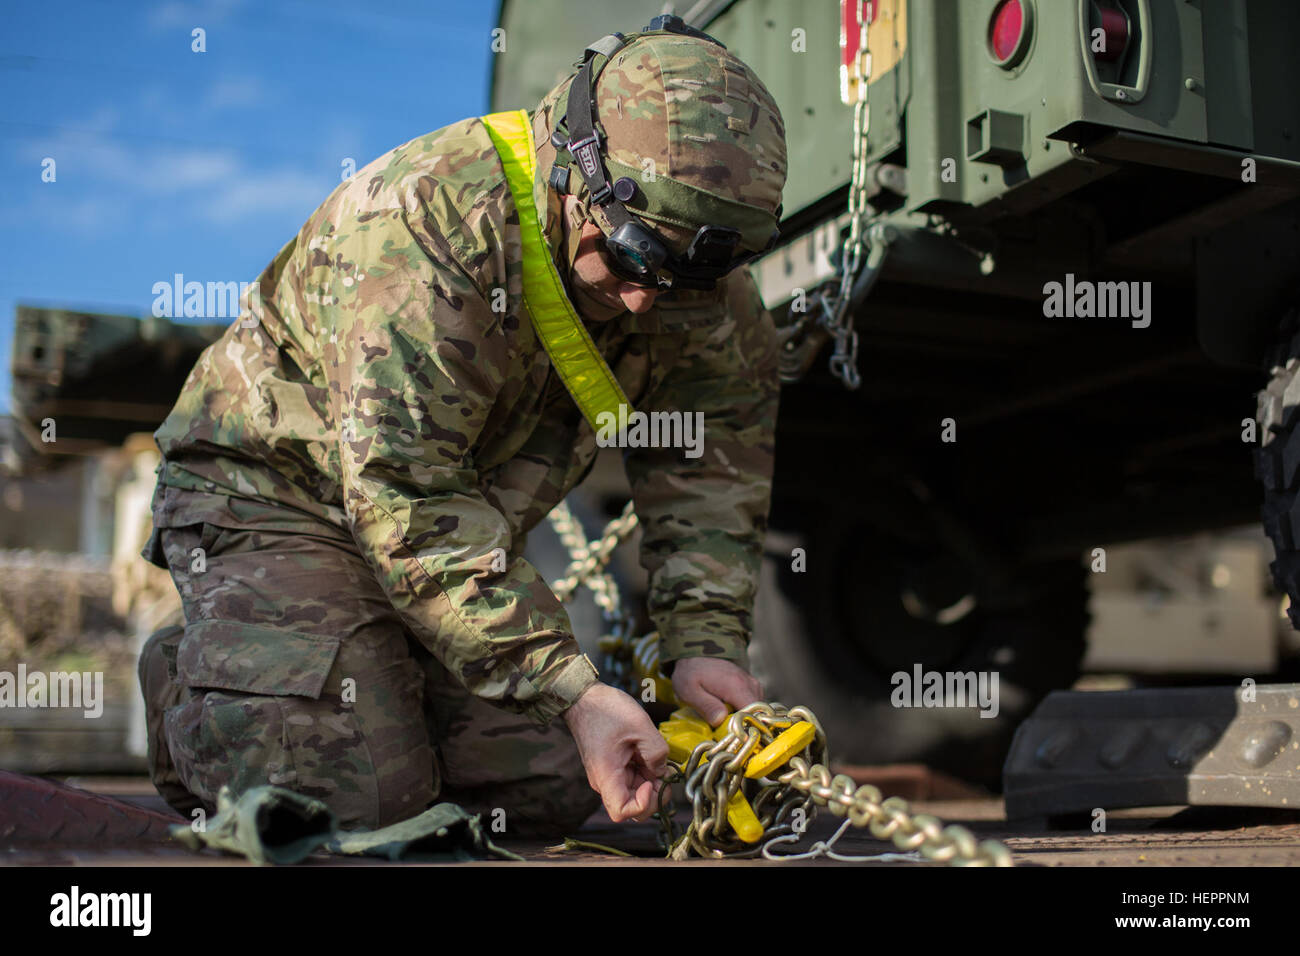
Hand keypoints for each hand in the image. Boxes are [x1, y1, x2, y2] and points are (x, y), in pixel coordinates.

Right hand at [562, 682, 668, 822]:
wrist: (584, 698)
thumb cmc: (606, 709)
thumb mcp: (640, 725)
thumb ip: (656, 751)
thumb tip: (662, 771)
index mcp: (606, 774)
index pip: (622, 812)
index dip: (643, 804)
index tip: (650, 781)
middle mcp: (605, 781)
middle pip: (632, 806)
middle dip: (653, 792)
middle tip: (662, 769)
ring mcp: (608, 775)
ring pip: (634, 792)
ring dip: (650, 780)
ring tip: (654, 756)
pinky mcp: (612, 768)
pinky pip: (632, 779)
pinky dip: (644, 771)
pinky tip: (648, 753)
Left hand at [670, 657, 763, 726]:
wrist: (696, 655)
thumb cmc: (691, 672)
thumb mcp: (689, 691)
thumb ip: (706, 706)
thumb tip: (721, 720)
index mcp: (737, 686)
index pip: (755, 713)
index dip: (747, 729)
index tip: (733, 738)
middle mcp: (750, 685)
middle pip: (758, 715)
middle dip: (744, 727)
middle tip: (725, 733)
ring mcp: (753, 685)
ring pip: (756, 711)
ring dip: (743, 720)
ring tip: (724, 722)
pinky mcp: (752, 687)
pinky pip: (753, 706)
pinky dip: (744, 712)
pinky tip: (728, 713)